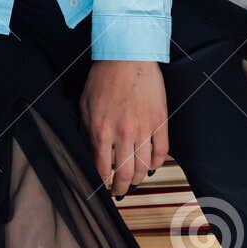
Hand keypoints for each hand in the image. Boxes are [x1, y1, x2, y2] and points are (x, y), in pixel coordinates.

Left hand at [80, 59, 168, 197]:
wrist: (127, 56)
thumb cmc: (104, 77)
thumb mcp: (85, 105)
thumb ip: (85, 130)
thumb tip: (87, 151)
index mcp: (101, 131)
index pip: (102, 169)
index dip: (103, 183)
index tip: (104, 187)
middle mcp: (122, 134)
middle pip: (125, 174)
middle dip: (122, 188)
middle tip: (120, 191)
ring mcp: (143, 128)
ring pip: (144, 167)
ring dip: (140, 178)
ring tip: (136, 180)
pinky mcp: (159, 121)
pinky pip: (162, 151)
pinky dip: (158, 162)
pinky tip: (153, 165)